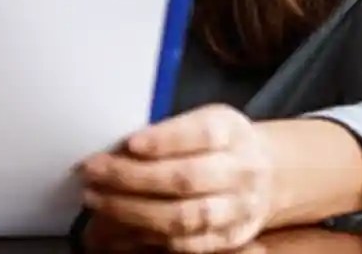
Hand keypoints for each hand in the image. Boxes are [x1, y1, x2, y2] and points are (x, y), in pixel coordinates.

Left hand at [78, 104, 274, 252]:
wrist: (268, 174)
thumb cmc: (220, 143)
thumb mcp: (203, 120)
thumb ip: (167, 131)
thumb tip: (114, 147)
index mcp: (232, 132)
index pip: (201, 134)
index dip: (164, 140)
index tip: (129, 142)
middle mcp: (240, 172)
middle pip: (186, 179)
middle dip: (132, 177)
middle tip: (93, 172)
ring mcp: (237, 210)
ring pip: (183, 217)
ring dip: (131, 211)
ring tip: (96, 200)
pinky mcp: (227, 239)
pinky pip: (183, 244)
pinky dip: (144, 237)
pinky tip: (115, 228)